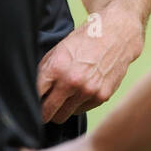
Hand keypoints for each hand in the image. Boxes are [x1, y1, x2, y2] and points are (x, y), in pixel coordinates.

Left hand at [37, 8, 144, 122]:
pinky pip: (81, 110)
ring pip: (64, 116)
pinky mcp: (102, 96)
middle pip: (47, 113)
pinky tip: (82, 90)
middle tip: (45, 104)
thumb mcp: (59, 49)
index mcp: (57, 68)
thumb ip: (44, 71)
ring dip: (61, 108)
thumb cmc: (86, 39)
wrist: (117, 34)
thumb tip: (33, 92)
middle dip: (44, 110)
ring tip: (65, 95)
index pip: (35, 96)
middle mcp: (73, 82)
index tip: (33, 100)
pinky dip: (78, 104)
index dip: (32, 99)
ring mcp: (89, 91)